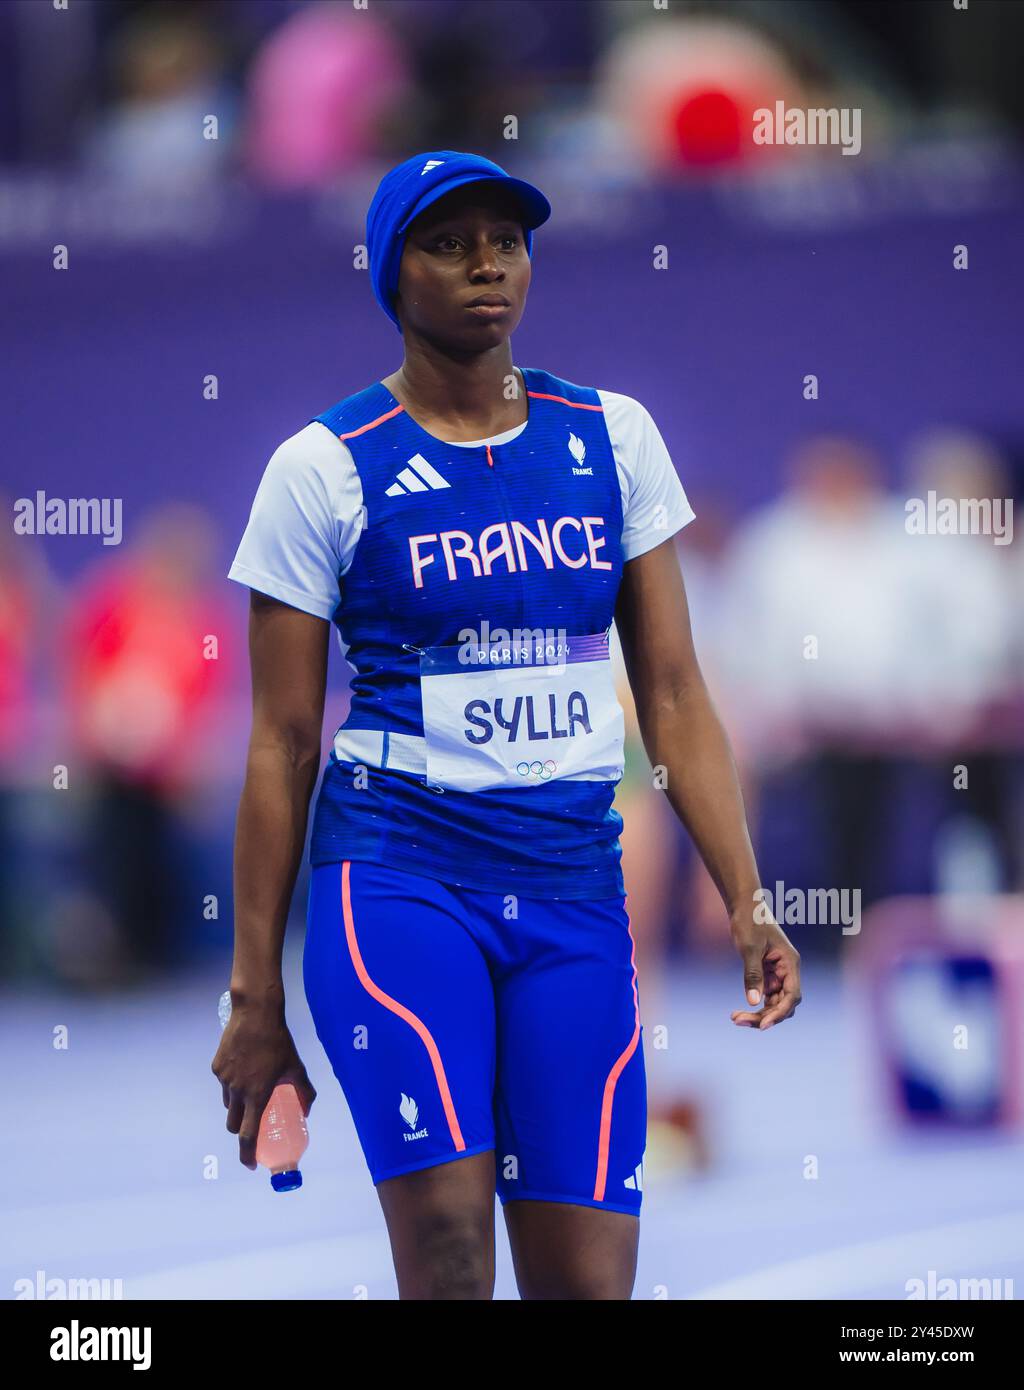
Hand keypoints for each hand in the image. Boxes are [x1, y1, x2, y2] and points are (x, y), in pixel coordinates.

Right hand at [212, 997, 316, 1169]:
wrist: (254, 1014)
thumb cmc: (278, 1041)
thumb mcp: (296, 1066)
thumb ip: (303, 1091)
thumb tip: (307, 1110)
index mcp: (257, 1095)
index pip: (248, 1135)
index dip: (247, 1154)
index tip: (251, 1165)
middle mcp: (237, 1091)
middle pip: (233, 1124)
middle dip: (241, 1131)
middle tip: (252, 1125)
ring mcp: (224, 1079)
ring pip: (228, 1103)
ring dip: (237, 1106)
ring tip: (252, 1090)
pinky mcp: (217, 1067)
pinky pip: (224, 1084)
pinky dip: (232, 1085)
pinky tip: (244, 1069)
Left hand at [729, 900, 801, 1030]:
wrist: (744, 906)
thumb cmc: (750, 922)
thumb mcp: (749, 948)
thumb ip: (753, 974)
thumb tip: (753, 1001)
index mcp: (790, 963)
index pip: (792, 996)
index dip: (779, 1013)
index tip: (763, 1025)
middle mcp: (787, 971)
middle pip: (783, 1004)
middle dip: (765, 1016)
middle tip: (739, 1020)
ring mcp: (778, 974)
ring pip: (774, 1003)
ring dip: (758, 1014)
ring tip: (735, 1017)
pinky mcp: (767, 974)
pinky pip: (765, 996)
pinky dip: (754, 1005)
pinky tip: (739, 1011)